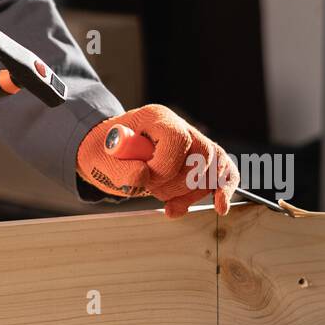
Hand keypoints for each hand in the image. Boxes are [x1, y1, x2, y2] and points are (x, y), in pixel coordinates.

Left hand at [76, 104, 238, 218]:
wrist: (109, 155)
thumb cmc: (106, 154)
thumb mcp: (100, 161)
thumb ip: (119, 170)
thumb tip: (142, 176)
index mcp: (156, 117)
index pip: (177, 139)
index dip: (164, 167)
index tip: (144, 179)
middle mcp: (180, 125)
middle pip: (202, 154)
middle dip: (178, 184)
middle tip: (152, 190)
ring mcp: (193, 141)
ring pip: (214, 166)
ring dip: (192, 193)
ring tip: (167, 201)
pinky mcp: (201, 160)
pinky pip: (224, 170)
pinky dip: (223, 189)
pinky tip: (219, 207)